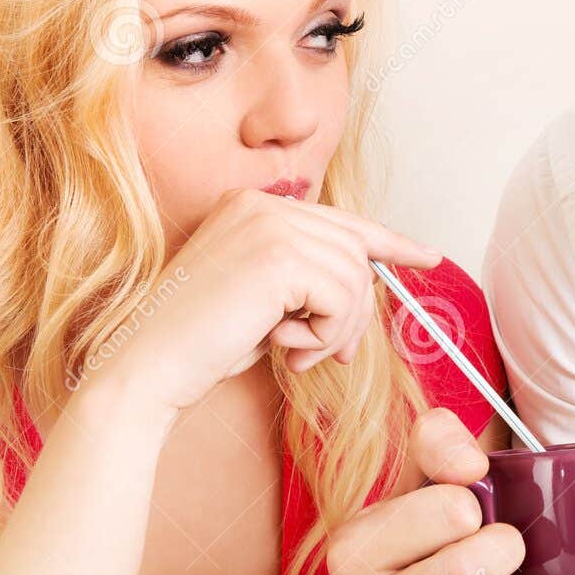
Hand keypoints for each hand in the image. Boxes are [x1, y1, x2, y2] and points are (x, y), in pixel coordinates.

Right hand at [78, 188, 440, 412]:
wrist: (146, 369)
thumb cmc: (200, 345)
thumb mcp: (263, 302)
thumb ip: (306, 281)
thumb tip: (367, 287)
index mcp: (253, 206)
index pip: (342, 219)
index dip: (390, 242)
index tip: (428, 256)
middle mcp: (262, 205)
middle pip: (356, 252)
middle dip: (353, 312)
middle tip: (325, 352)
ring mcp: (269, 226)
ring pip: (354, 278)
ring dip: (337, 329)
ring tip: (296, 352)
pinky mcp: (277, 258)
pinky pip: (342, 299)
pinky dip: (327, 334)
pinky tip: (286, 348)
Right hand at [328, 409, 539, 574]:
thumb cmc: (429, 555)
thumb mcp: (422, 489)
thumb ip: (437, 445)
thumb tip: (468, 464)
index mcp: (350, 549)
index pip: (452, 509)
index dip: (470, 509)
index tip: (459, 521)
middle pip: (471, 568)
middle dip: (502, 550)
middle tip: (493, 555)